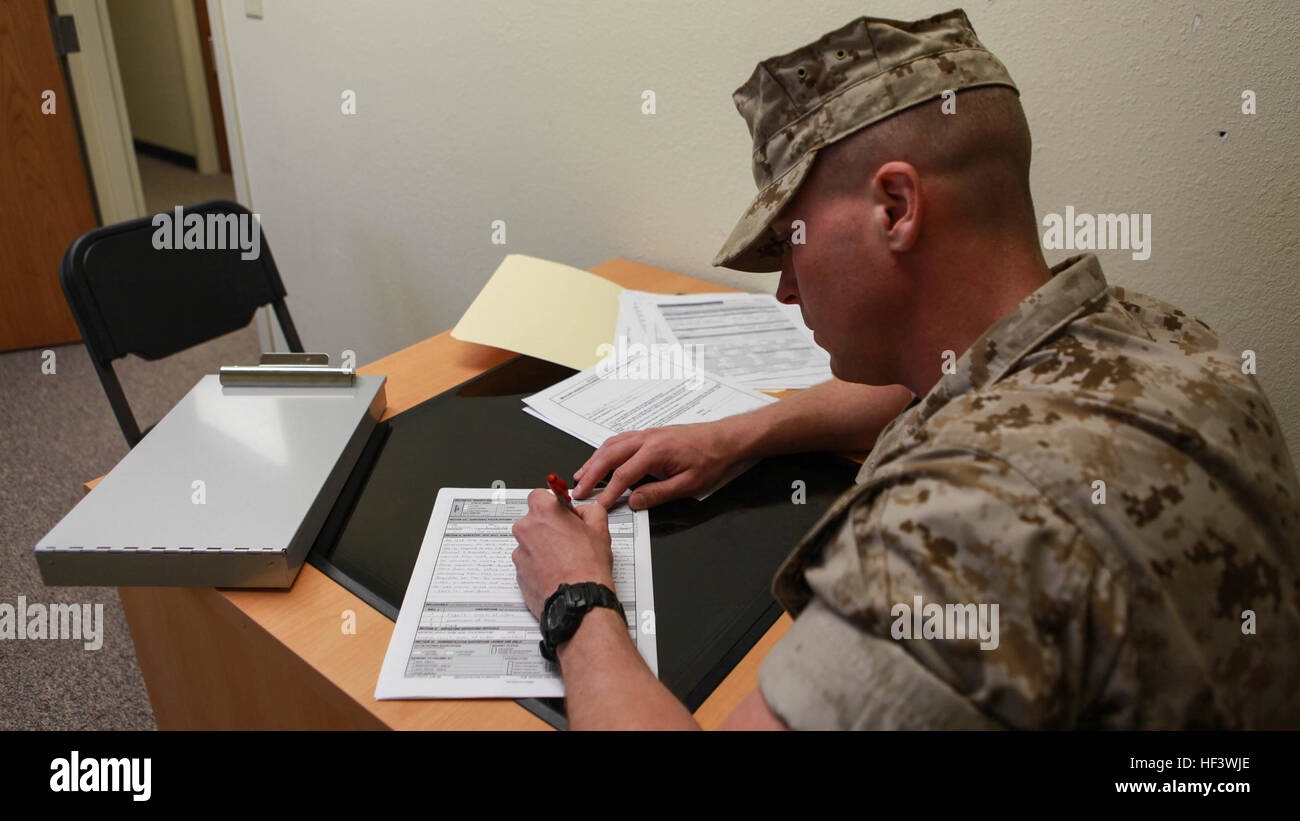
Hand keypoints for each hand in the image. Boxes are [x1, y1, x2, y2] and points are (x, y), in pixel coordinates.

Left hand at [511, 488, 614, 618]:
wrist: (578, 600)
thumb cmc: (587, 567)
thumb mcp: (600, 529)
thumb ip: (591, 510)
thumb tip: (587, 510)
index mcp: (544, 512)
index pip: (539, 495)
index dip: (553, 504)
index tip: (561, 512)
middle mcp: (526, 529)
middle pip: (533, 519)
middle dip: (548, 526)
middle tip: (568, 538)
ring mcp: (519, 552)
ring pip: (529, 542)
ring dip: (542, 547)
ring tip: (564, 559)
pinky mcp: (518, 572)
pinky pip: (527, 562)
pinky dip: (538, 565)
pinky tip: (556, 571)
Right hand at [571, 420, 748, 509]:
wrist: (726, 439)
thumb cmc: (712, 459)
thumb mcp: (689, 484)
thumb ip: (659, 494)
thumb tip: (634, 502)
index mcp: (657, 451)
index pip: (623, 474)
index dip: (607, 492)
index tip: (597, 505)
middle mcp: (648, 438)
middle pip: (610, 455)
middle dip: (590, 473)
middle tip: (577, 489)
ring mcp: (648, 434)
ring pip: (612, 444)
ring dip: (594, 460)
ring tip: (581, 475)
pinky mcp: (650, 434)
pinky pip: (620, 439)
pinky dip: (605, 450)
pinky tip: (601, 458)